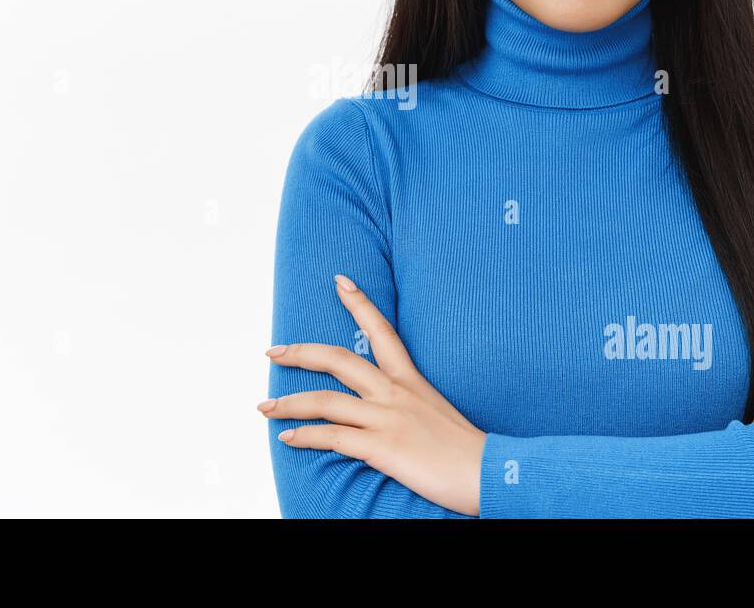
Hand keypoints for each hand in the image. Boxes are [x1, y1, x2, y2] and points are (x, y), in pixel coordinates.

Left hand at [260, 273, 486, 516]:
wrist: (489, 472)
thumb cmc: (466, 449)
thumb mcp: (437, 412)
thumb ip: (411, 404)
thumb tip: (389, 410)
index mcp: (410, 380)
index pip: (382, 331)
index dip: (360, 303)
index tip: (340, 281)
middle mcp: (395, 392)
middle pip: (338, 358)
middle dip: (300, 352)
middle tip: (273, 350)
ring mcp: (387, 417)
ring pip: (325, 400)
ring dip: (288, 403)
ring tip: (264, 407)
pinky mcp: (381, 445)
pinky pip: (332, 437)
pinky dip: (306, 436)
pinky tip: (288, 437)